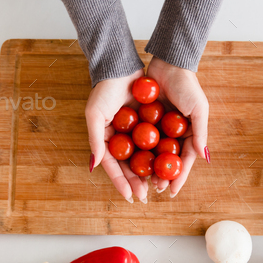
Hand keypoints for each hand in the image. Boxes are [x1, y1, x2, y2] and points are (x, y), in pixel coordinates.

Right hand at [85, 69, 147, 202]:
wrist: (122, 66)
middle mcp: (121, 139)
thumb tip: (94, 165)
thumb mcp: (95, 114)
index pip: (113, 167)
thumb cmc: (104, 90)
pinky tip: (168, 166)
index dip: (121, 182)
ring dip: (150, 173)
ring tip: (158, 186)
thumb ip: (95, 139)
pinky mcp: (150, 124)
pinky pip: (156, 143)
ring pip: (144, 158)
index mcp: (107, 140)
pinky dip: (160, 155)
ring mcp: (136, 133)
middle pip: (130, 166)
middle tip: (146, 196)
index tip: (129, 196)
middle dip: (137, 183)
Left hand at [147, 57, 209, 197]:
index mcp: (188, 134)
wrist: (168, 63)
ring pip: (152, 154)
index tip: (171, 191)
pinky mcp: (144, 120)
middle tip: (153, 190)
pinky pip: (139, 140)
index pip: (183, 161)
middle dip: (161, 177)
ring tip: (141, 182)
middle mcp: (173, 134)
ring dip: (148, 169)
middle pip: (166, 161)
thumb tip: (202, 157)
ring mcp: (158, 128)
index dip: (178, 177)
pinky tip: (129, 163)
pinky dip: (136, 152)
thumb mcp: (199, 109)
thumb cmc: (187, 86)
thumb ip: (200, 133)